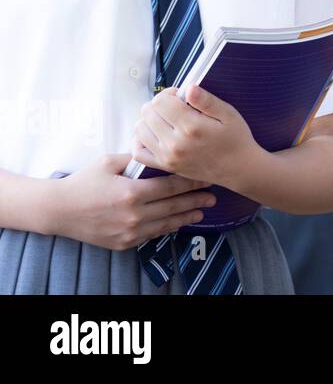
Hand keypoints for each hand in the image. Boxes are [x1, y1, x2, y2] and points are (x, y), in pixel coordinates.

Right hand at [51, 153, 215, 250]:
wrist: (59, 210)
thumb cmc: (84, 182)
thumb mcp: (108, 162)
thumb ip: (135, 157)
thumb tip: (157, 148)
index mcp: (132, 192)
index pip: (171, 186)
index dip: (192, 182)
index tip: (207, 177)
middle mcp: (133, 215)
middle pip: (174, 206)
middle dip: (196, 200)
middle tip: (214, 196)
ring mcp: (129, 232)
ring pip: (166, 224)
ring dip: (186, 217)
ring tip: (202, 212)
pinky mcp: (124, 243)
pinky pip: (152, 235)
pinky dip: (167, 228)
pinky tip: (178, 223)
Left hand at [132, 86, 260, 187]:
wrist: (239, 168)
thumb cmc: (236, 139)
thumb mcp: (229, 114)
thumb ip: (207, 101)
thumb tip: (189, 87)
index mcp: (191, 127)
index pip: (161, 101)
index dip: (169, 93)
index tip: (180, 96)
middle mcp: (175, 143)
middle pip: (148, 113)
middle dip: (159, 104)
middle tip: (174, 106)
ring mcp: (167, 156)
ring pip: (140, 129)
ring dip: (149, 119)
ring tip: (166, 119)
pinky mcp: (165, 166)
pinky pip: (138, 151)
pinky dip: (141, 140)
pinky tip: (154, 134)